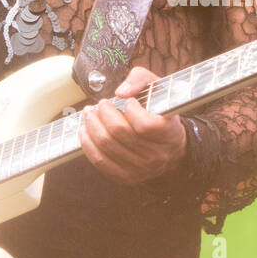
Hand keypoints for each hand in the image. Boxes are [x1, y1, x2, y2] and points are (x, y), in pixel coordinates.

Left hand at [78, 66, 186, 186]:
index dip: (132, 110)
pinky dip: (88, 144)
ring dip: (92, 125)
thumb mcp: (159, 90)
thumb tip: (121, 91)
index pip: (146, 125)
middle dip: (104, 113)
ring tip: (89, 114)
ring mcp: (141, 168)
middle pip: (119, 133)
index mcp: (169, 133)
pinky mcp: (126, 177)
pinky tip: (85, 130)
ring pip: (107, 145)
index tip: (129, 102)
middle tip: (101, 104)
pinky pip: (100, 161)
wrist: (172, 150)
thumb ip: (141, 80)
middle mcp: (156, 155)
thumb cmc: (162, 116)